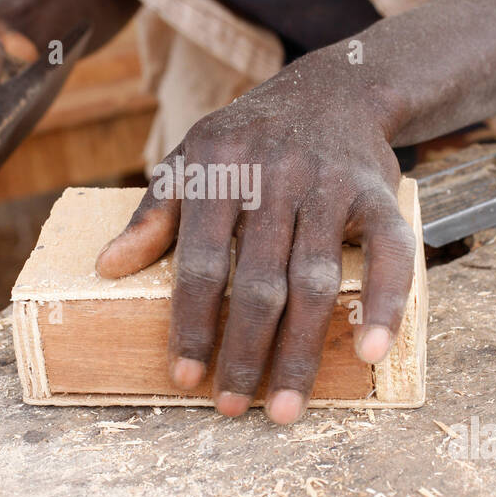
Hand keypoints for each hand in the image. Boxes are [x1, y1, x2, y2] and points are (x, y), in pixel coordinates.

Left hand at [95, 45, 415, 423]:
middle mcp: (276, 175)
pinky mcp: (379, 195)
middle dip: (244, 353)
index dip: (192, 324)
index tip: (185, 377)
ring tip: (286, 408)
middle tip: (232, 408)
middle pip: (259, 283)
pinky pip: (388, 256)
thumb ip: (155, 212)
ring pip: (314, 282)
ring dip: (300, 352)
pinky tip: (371, 352)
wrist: (336, 88)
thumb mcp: (191, 158)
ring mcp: (330, 186)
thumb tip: (106, 266)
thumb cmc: (250, 136)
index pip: (201, 262)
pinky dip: (384, 305)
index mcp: (219, 169)